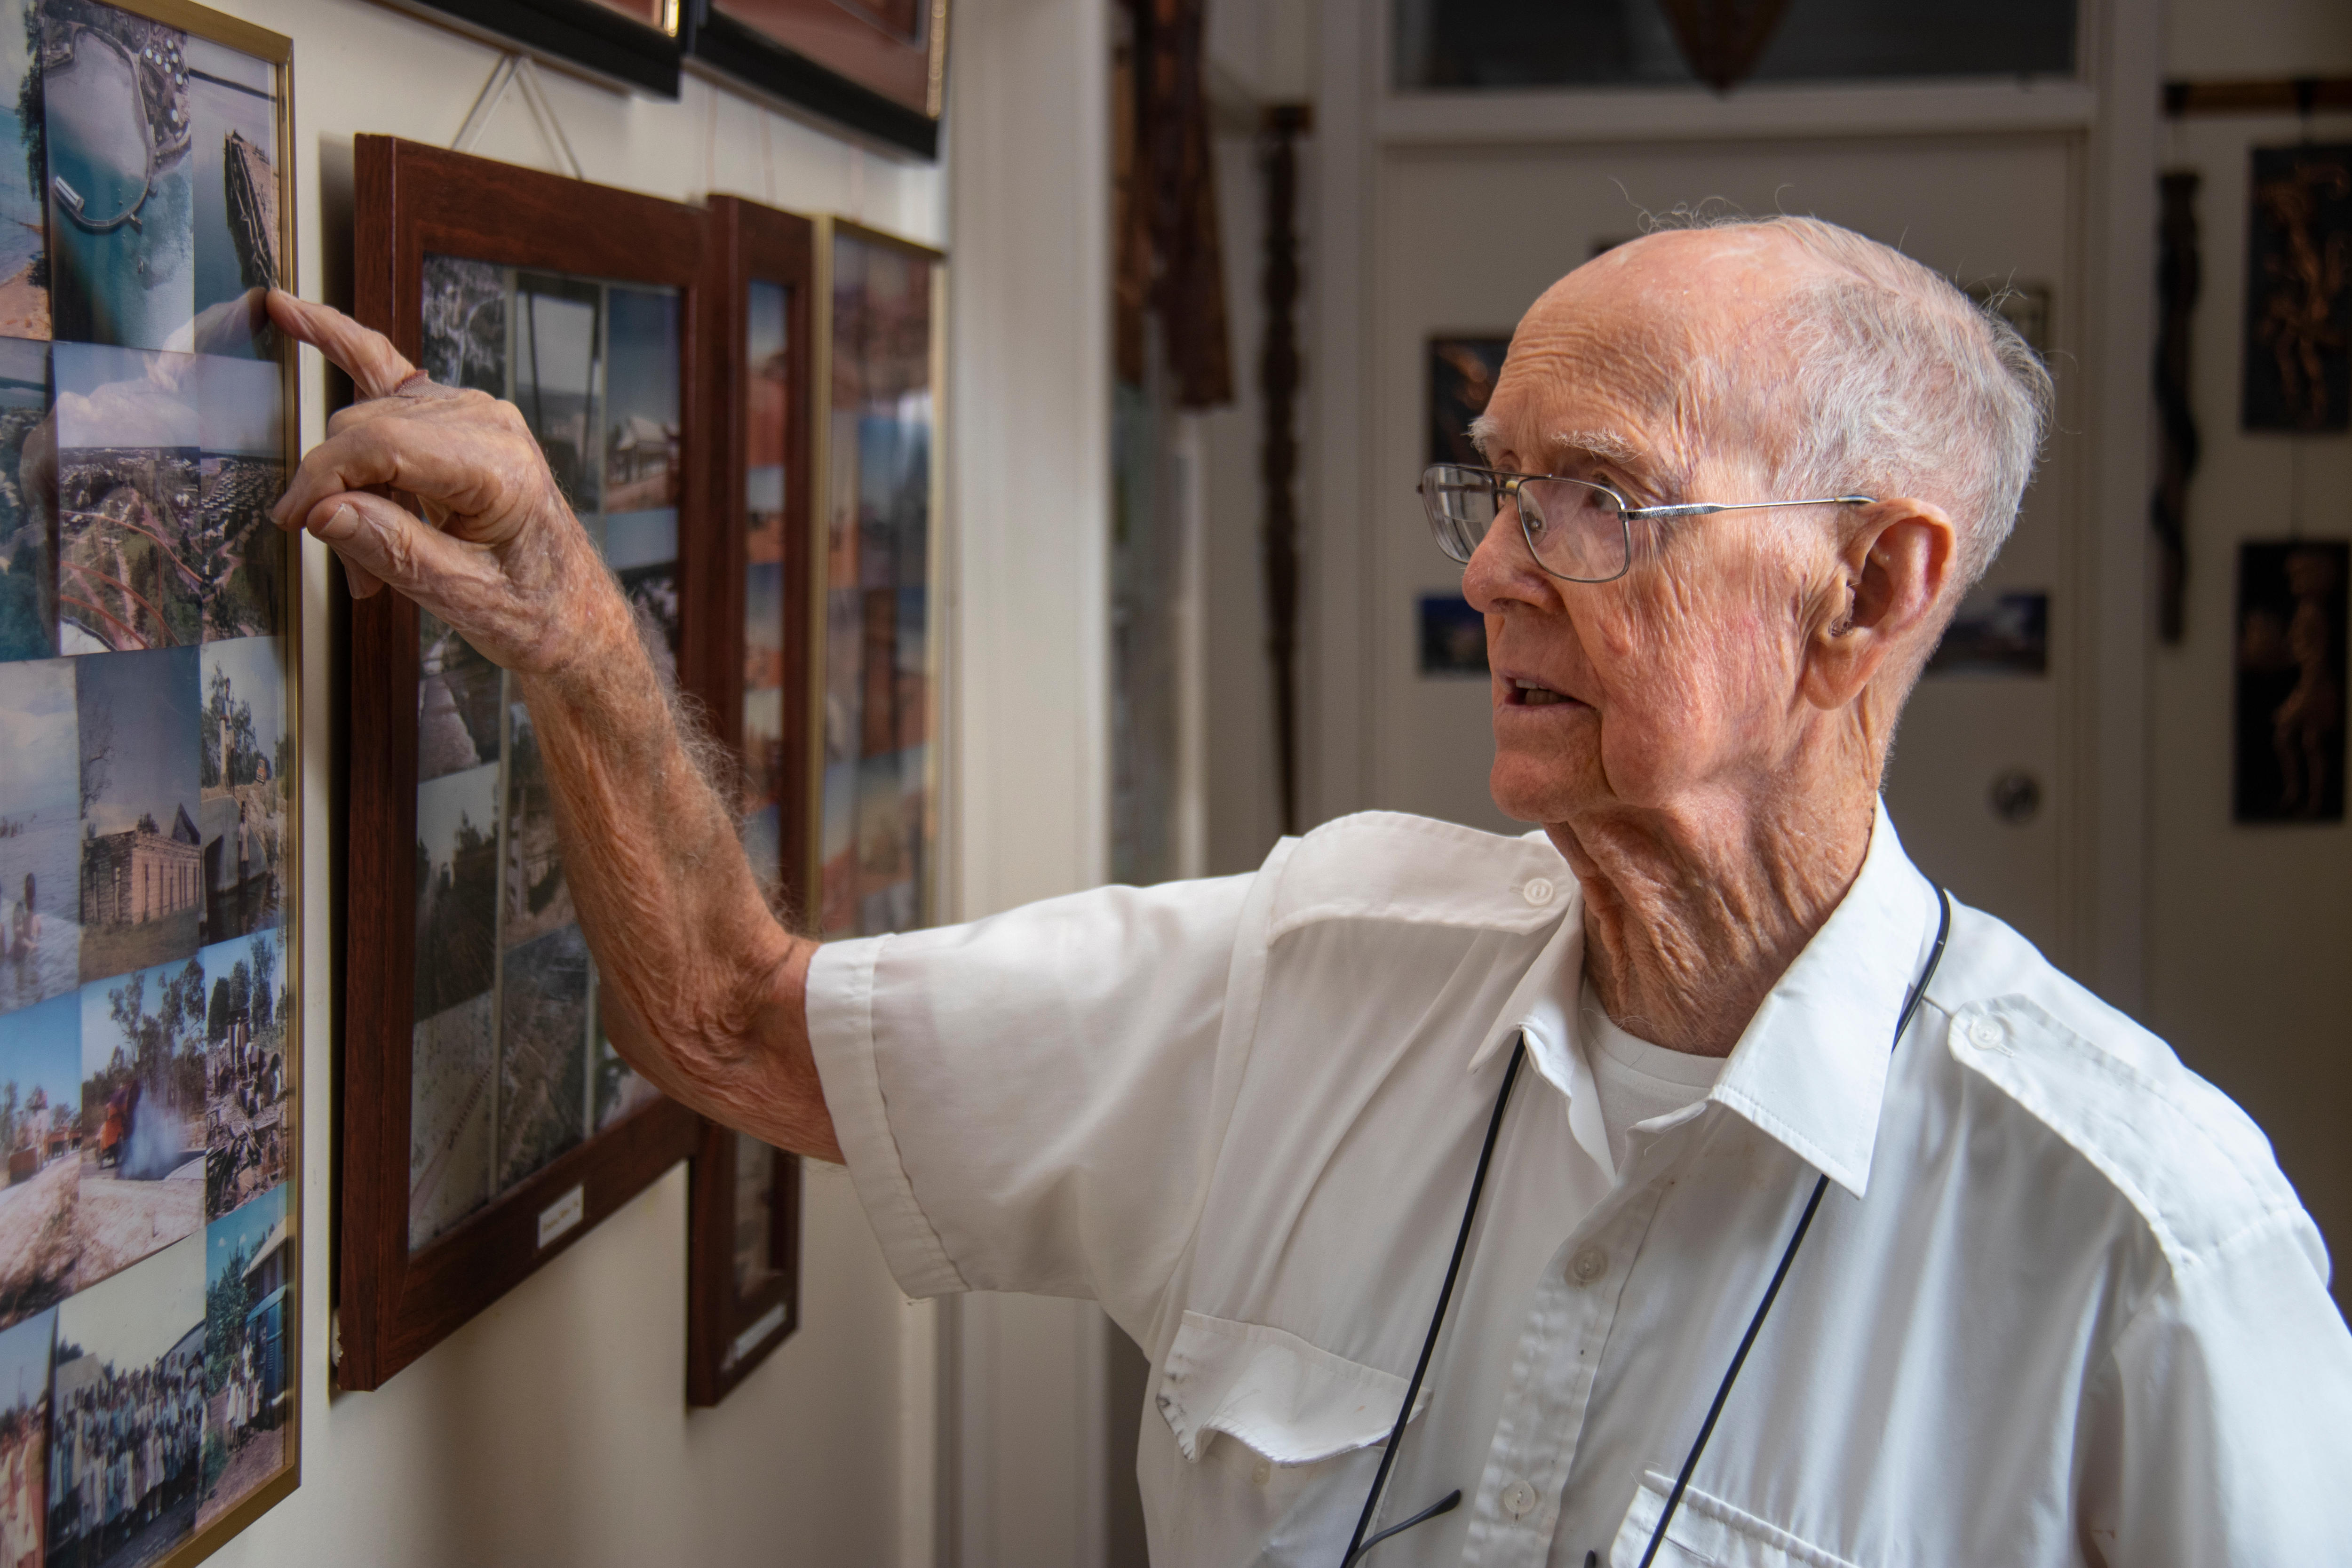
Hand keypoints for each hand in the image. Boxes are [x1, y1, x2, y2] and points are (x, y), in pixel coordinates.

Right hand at [265, 290, 625, 677]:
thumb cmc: (535, 608)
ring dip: (349, 484)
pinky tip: (288, 311)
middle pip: (364, 430)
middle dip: (338, 495)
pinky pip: (383, 367)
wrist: (574, 613)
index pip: (378, 444)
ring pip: (364, 422)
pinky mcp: (454, 417)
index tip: (293, 522)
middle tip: (355, 573)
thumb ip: (393, 550)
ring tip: (367, 560)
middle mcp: (486, 421)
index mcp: (498, 463)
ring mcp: (470, 412)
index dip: (322, 481)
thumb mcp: (466, 598)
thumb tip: (323, 509)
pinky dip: (336, 342)